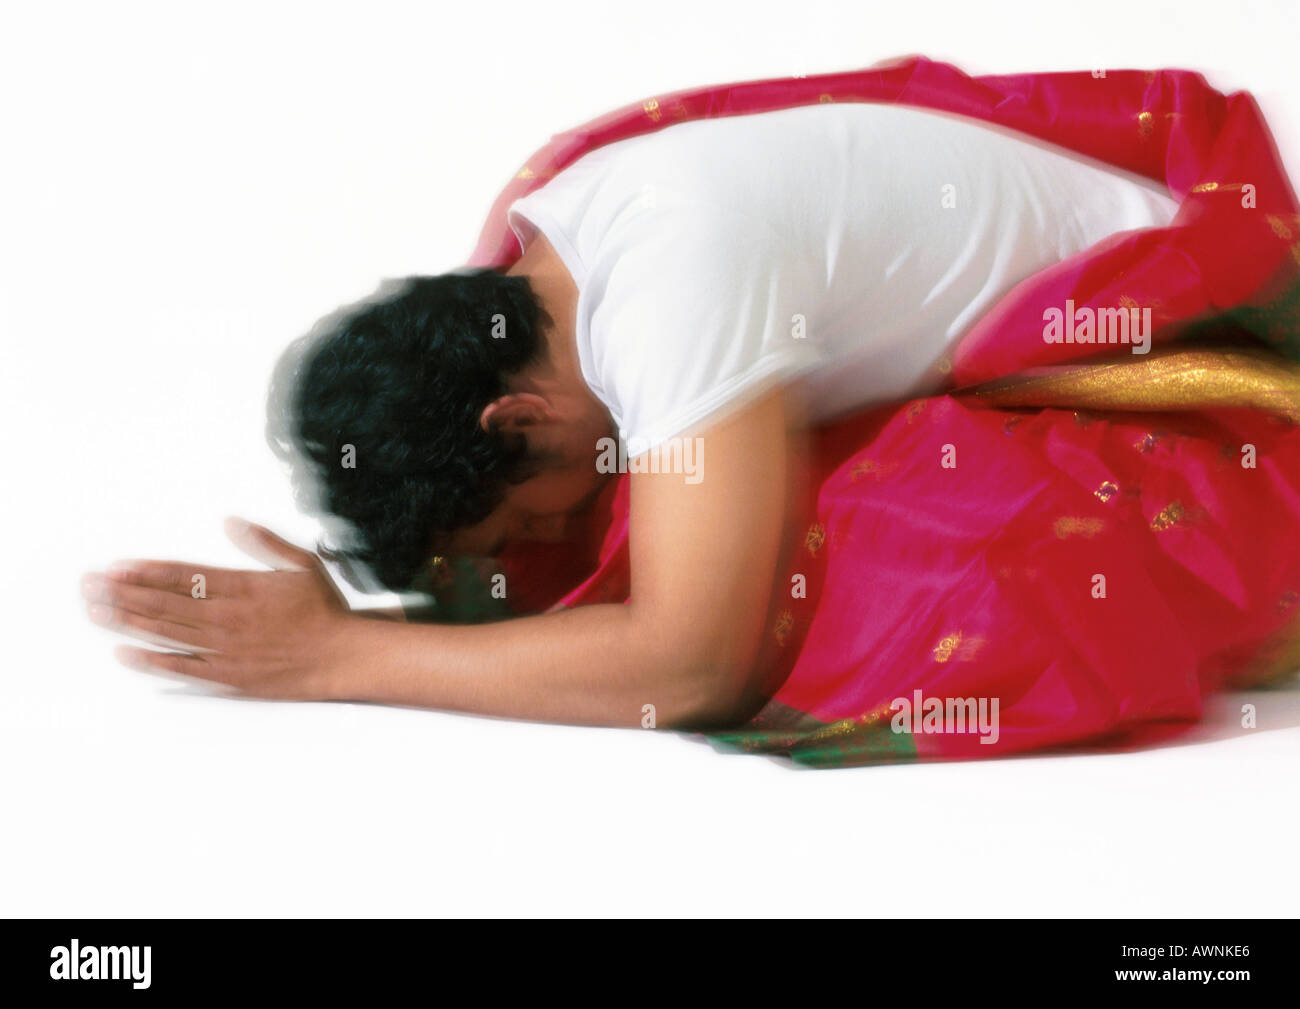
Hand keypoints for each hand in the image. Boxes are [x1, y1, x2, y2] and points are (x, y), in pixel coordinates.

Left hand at [82, 518, 355, 699]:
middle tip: (89, 586)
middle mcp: (227, 617)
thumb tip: (230, 522)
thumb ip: (263, 542)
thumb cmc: (325, 611)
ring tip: (96, 611)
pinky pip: (181, 667)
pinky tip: (124, 653)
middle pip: (163, 602)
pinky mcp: (227, 676)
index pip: (182, 575)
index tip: (116, 567)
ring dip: (127, 621)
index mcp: (242, 587)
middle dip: (122, 593)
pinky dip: (151, 661)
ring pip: (165, 632)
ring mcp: (224, 648)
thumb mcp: (301, 564)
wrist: (342, 656)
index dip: (144, 571)